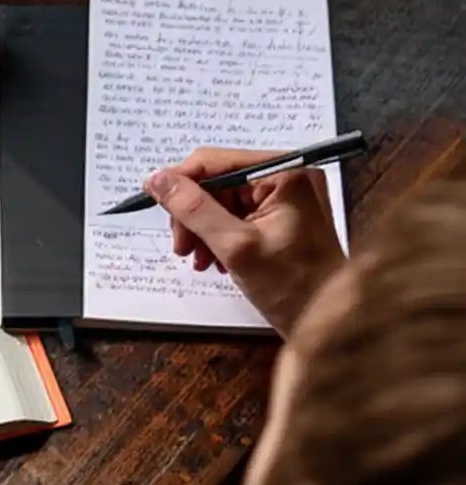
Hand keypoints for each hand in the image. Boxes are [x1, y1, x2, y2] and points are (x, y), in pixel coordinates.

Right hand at [144, 147, 344, 335]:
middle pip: (218, 182)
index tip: (153, 202)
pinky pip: (237, 216)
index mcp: (285, 173)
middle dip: (194, 214)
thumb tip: (157, 179)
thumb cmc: (294, 286)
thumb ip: (193, 209)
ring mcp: (286, 197)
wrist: (330, 323)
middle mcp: (288, 176)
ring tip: (199, 260)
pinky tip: (215, 261)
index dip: (181, 181)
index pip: (217, 161)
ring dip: (203, 229)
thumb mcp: (235, 246)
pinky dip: (219, 237)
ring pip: (223, 201)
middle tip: (182, 248)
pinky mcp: (283, 217)